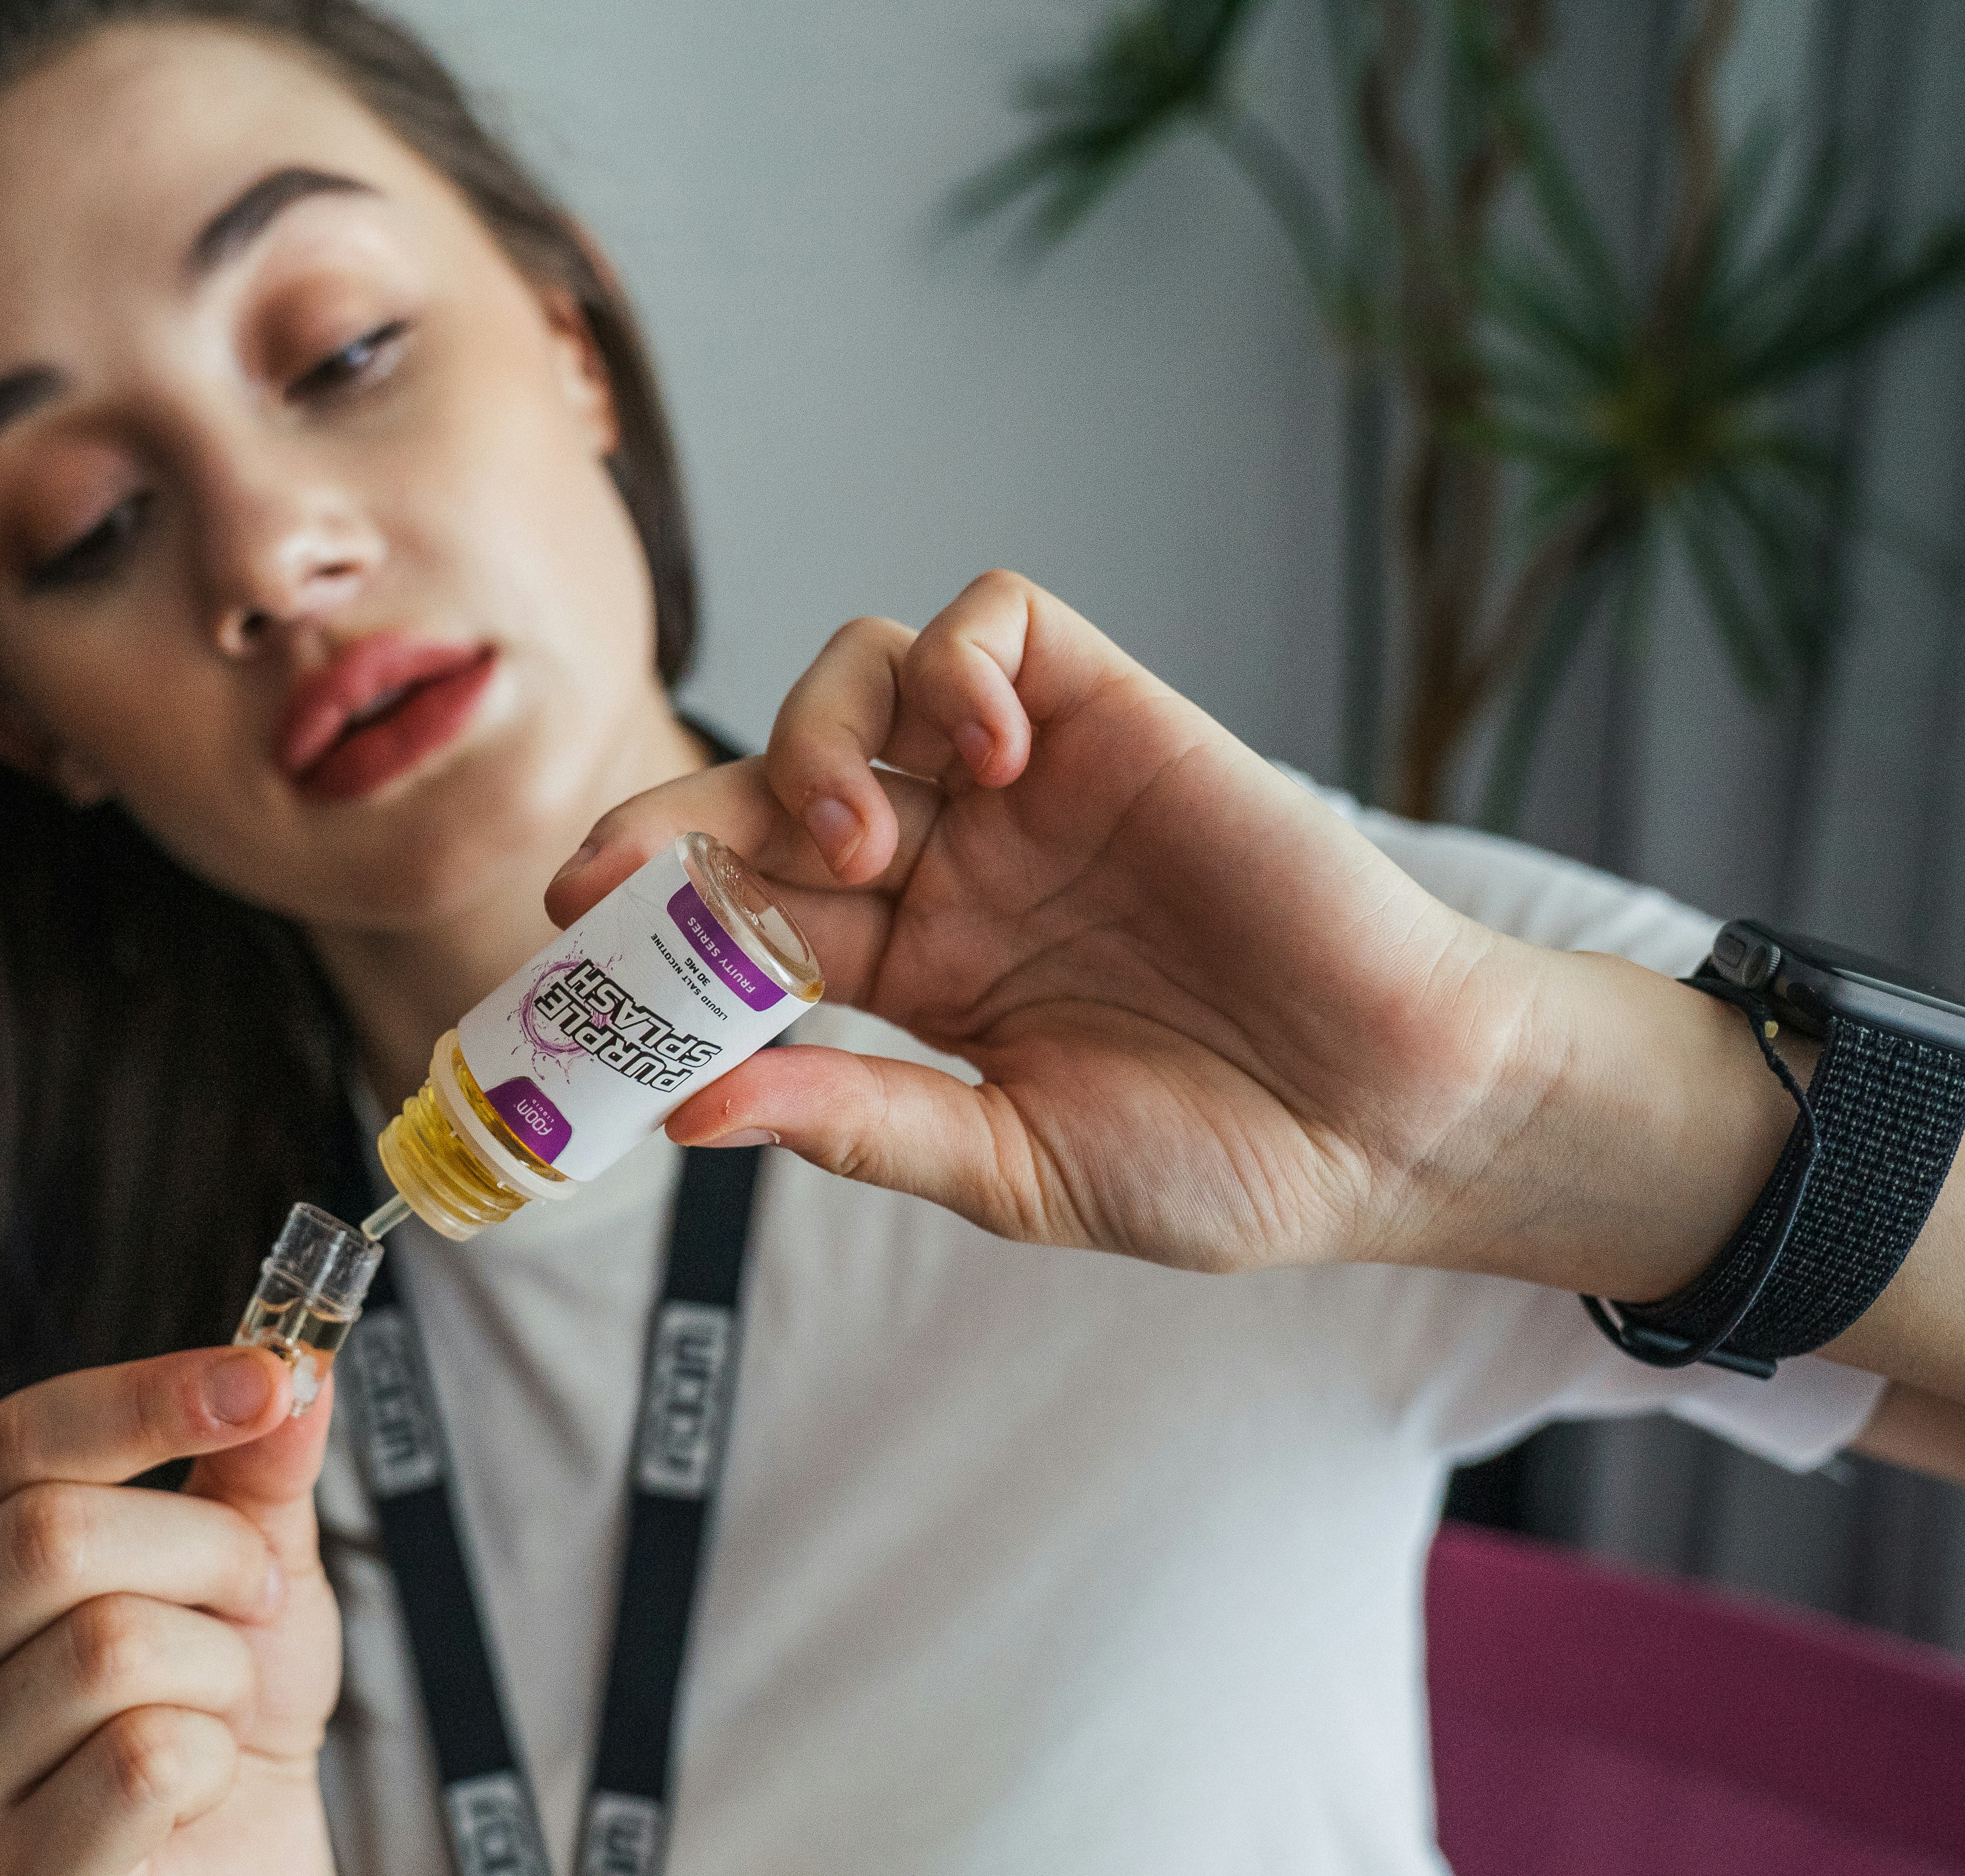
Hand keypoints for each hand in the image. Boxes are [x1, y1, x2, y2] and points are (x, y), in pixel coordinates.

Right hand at [0, 1345, 374, 1875]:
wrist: (252, 1839)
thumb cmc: (216, 1677)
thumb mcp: (246, 1544)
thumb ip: (255, 1457)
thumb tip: (292, 1362)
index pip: (15, 1439)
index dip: (146, 1399)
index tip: (266, 1380)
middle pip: (52, 1539)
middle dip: (206, 1552)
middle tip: (255, 1592)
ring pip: (108, 1650)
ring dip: (220, 1664)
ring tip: (218, 1697)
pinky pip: (144, 1765)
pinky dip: (214, 1756)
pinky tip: (198, 1782)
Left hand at [554, 570, 1536, 1274]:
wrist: (1394, 1118)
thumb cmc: (1222, 1157)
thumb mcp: (1013, 1164)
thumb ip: (857, 1120)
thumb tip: (688, 1106)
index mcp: (913, 970)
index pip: (746, 908)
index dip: (654, 909)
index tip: (571, 935)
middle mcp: (953, 862)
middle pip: (771, 782)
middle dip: (682, 812)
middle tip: (623, 871)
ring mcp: (1028, 784)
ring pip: (859, 677)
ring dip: (815, 737)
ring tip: (853, 843)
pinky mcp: (1114, 713)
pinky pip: (997, 622)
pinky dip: (956, 662)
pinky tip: (985, 749)